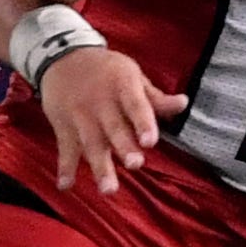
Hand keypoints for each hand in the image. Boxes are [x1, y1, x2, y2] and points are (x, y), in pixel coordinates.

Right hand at [32, 44, 187, 192]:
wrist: (62, 57)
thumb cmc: (106, 70)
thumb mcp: (132, 75)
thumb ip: (155, 97)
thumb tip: (183, 104)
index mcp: (122, 86)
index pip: (135, 105)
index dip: (143, 123)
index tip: (151, 141)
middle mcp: (101, 102)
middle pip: (114, 127)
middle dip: (124, 146)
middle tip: (135, 164)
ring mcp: (80, 116)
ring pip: (91, 144)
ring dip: (99, 167)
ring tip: (109, 189)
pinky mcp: (63, 126)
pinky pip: (65, 150)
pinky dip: (65, 168)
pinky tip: (65, 186)